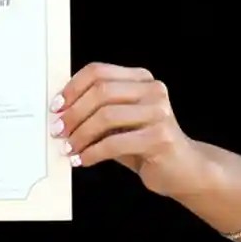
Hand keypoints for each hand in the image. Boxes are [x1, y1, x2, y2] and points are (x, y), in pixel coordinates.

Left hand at [53, 63, 208, 198]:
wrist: (184, 169)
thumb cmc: (145, 144)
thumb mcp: (120, 122)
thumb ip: (97, 111)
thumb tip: (60, 112)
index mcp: (141, 78)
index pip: (98, 71)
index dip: (72, 88)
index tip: (56, 107)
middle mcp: (153, 90)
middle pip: (101, 91)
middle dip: (73, 113)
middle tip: (58, 130)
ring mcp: (159, 112)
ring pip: (106, 116)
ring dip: (80, 135)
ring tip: (69, 148)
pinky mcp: (161, 138)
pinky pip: (115, 143)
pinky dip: (93, 153)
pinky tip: (83, 160)